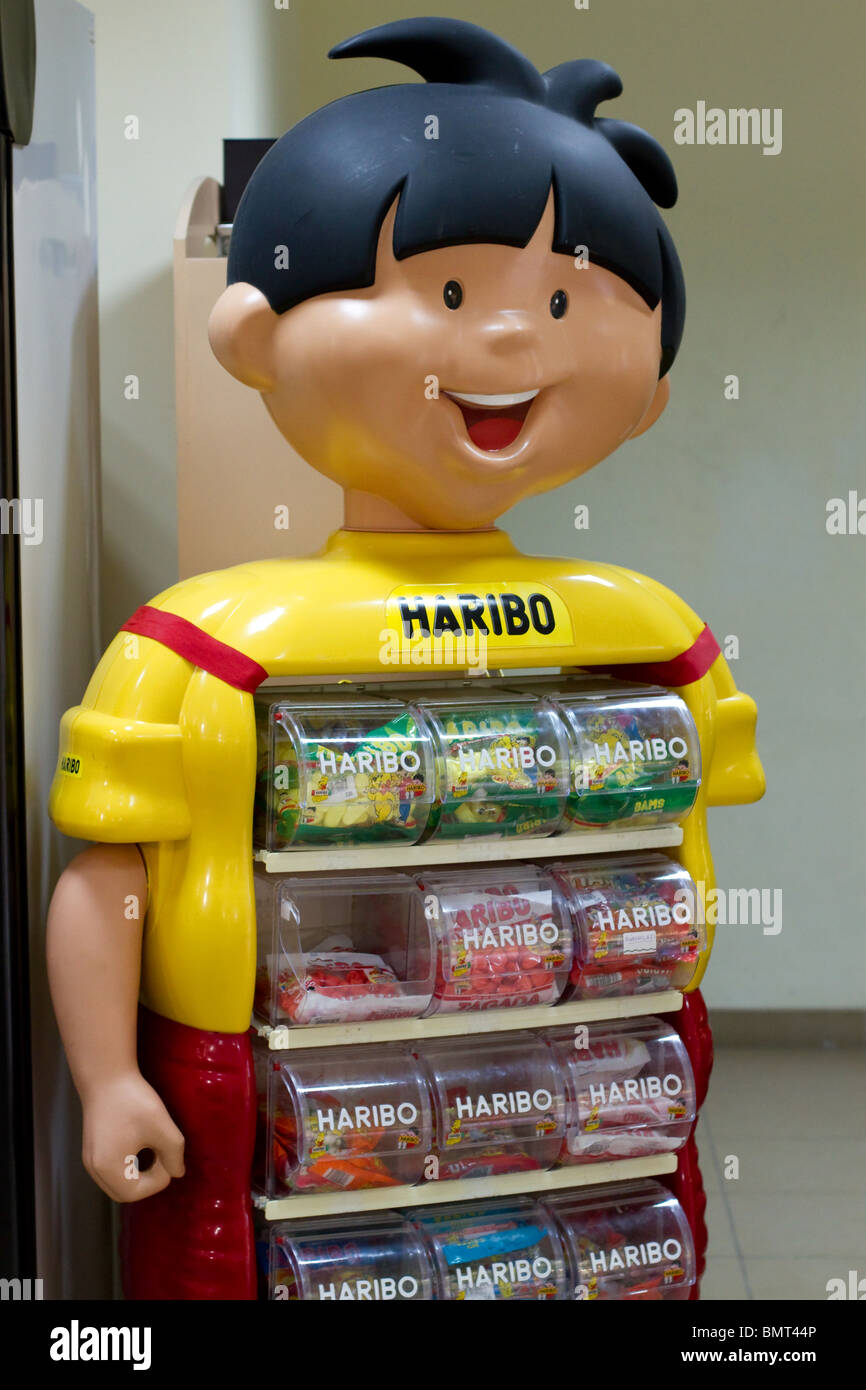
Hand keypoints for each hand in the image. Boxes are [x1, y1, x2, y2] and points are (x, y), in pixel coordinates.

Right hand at [81, 1072, 185, 1202]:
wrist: (106, 1074)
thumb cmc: (134, 1101)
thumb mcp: (162, 1127)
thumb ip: (174, 1155)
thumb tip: (177, 1173)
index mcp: (108, 1167)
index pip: (136, 1193)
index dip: (158, 1180)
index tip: (169, 1156)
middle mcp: (94, 1168)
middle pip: (125, 1192)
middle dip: (148, 1181)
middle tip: (163, 1156)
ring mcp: (90, 1158)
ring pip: (118, 1181)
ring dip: (139, 1173)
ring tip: (154, 1148)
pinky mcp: (92, 1148)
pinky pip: (112, 1169)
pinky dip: (129, 1165)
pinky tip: (142, 1144)